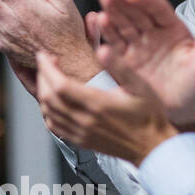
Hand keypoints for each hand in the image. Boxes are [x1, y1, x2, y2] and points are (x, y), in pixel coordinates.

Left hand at [37, 50, 178, 165]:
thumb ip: (119, 66)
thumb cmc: (148, 115)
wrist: (153, 146)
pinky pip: (54, 126)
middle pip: (48, 98)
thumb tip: (102, 48)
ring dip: (42, 93)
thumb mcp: (139, 86)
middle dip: (41, 77)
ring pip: (48, 112)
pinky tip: (52, 101)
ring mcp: (80, 132)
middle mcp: (84, 120)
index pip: (59, 85)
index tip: (44, 55)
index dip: (47, 68)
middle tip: (46, 63)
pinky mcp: (80, 141)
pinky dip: (47, 112)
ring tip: (48, 78)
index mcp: (97, 104)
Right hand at [96, 0, 194, 130]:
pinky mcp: (126, 61)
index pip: (157, 9)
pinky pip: (115, 44)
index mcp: (173, 28)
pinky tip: (98, 21)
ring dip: (111, 12)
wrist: (185, 109)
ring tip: (101, 1)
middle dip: (122, 1)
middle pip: (135, 13)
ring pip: (122, 25)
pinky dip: (106, 33)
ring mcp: (138, 46)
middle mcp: (153, 33)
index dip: (144, 0)